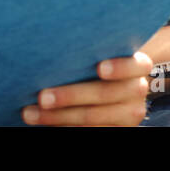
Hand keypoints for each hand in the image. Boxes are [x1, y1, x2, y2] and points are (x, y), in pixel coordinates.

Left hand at [22, 52, 152, 125]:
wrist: (115, 94)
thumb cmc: (97, 64)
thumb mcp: (104, 54)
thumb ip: (93, 50)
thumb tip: (55, 39)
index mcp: (139, 66)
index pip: (134, 65)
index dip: (119, 67)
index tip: (100, 68)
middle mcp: (137, 90)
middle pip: (104, 94)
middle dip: (70, 96)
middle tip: (42, 96)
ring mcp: (129, 115)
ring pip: (92, 118)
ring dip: (57, 117)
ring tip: (30, 113)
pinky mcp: (117, 130)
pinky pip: (90, 132)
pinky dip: (63, 127)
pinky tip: (44, 124)